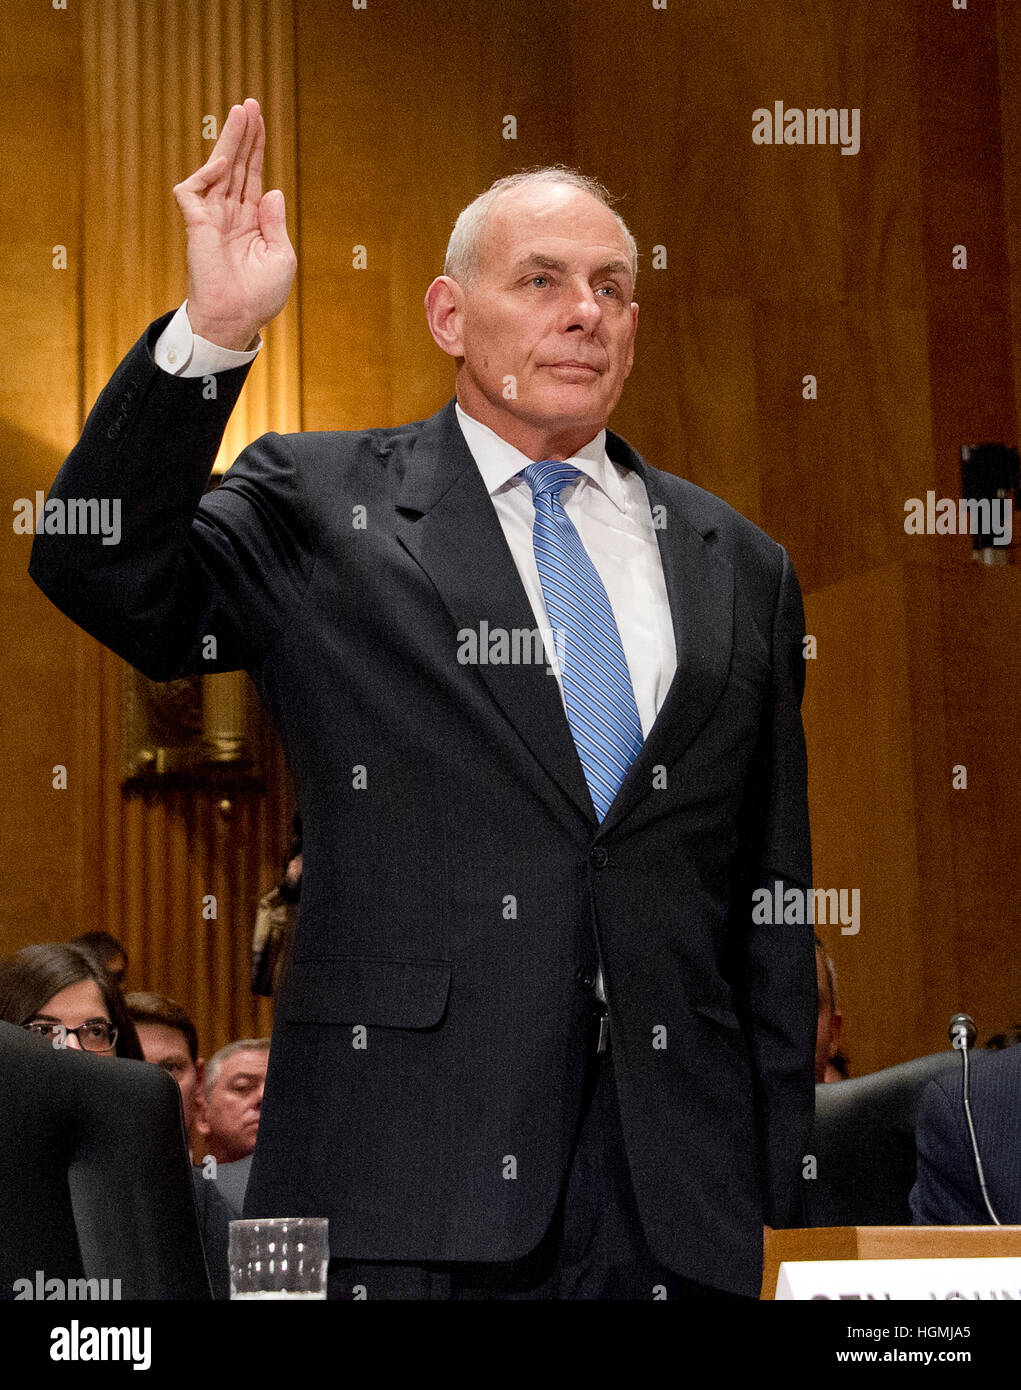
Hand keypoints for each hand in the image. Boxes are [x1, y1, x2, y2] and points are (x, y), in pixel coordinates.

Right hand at [172, 98, 295, 350]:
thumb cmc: (260, 296)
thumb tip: (272, 190)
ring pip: (218, 169)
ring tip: (241, 113)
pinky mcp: (196, 225)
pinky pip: (193, 191)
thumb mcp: (281, 257)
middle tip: (249, 104)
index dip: (257, 148)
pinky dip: (207, 175)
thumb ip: (275, 222)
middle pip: (238, 165)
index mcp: (251, 220)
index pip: (254, 175)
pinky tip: (224, 165)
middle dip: (244, 135)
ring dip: (230, 140)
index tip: (261, 120)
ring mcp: (212, 217)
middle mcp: (231, 214)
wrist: (238, 318)